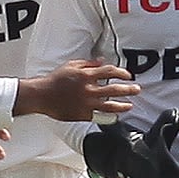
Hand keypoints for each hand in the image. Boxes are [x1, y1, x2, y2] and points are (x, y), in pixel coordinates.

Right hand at [14, 61, 139, 120]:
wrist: (41, 96)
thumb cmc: (55, 80)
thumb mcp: (71, 66)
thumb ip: (88, 64)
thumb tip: (102, 61)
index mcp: (85, 75)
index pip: (109, 72)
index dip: (121, 73)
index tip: (128, 76)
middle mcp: (88, 89)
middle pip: (114, 89)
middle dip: (128, 89)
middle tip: (137, 89)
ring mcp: (86, 103)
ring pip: (109, 106)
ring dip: (123, 105)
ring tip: (130, 105)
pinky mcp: (82, 114)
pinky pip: (99, 116)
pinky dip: (108, 116)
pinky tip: (115, 116)